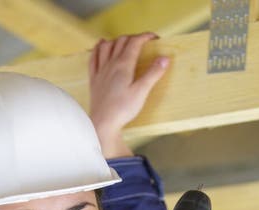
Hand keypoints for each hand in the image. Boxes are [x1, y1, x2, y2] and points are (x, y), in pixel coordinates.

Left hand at [89, 33, 169, 157]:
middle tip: (142, 42)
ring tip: (124, 41)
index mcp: (124, 65)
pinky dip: (97, 48)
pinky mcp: (94, 80)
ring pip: (106, 46)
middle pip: (121, 41)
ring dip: (116, 40)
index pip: (135, 42)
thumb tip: (165, 58)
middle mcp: (111, 64)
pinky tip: (101, 45)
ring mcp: (100, 71)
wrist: (103, 124)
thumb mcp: (142, 92)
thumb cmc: (123, 109)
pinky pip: (93, 58)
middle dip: (133, 37)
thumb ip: (153, 74)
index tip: (154, 38)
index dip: (145, 37)